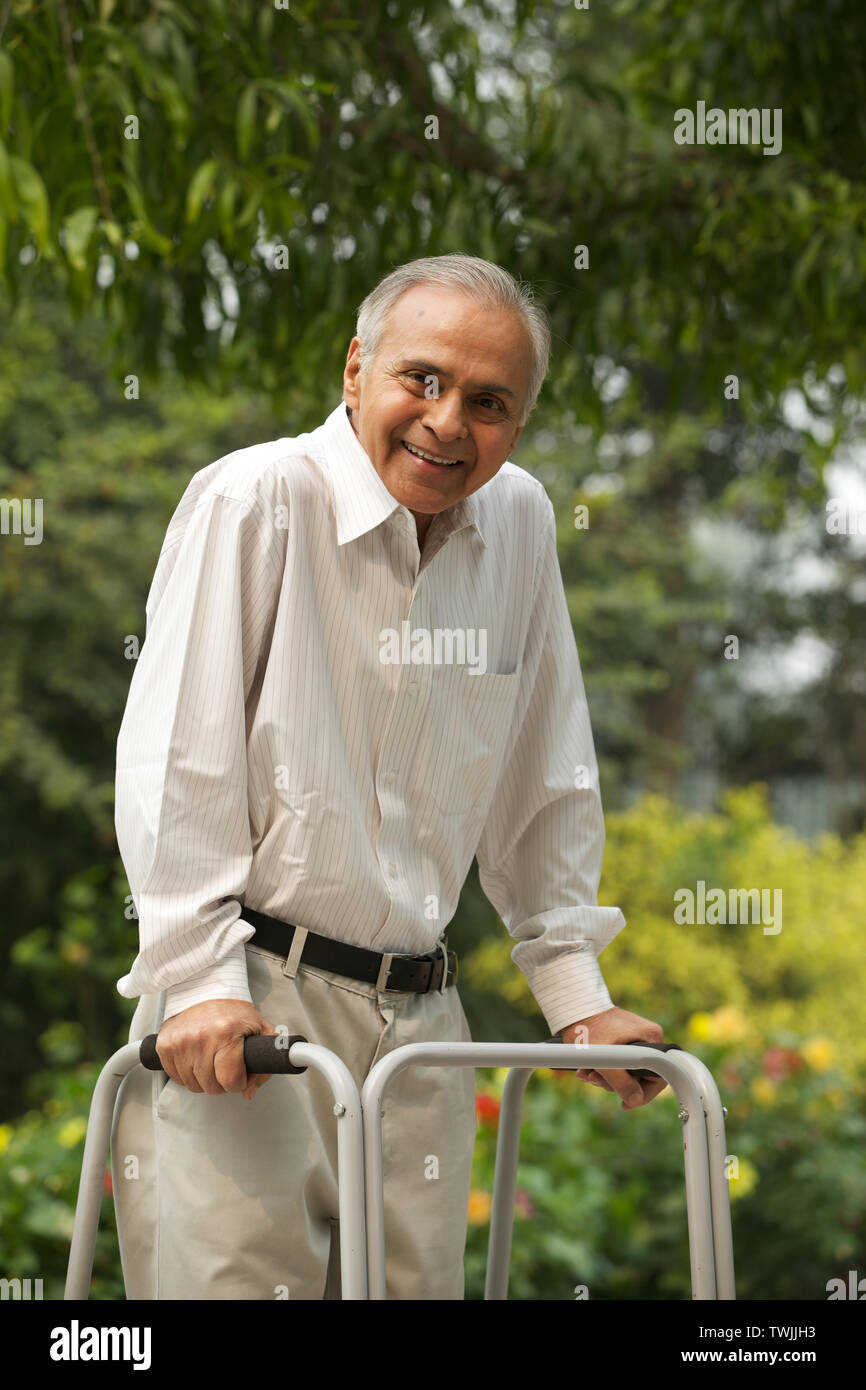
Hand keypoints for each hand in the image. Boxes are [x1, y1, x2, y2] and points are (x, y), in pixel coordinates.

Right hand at [155, 999, 278, 1099]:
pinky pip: (175, 1077)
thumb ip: (263, 1064)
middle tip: (224, 1064)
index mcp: (226, 1033)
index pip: (231, 1081)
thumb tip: (249, 1091)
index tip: (239, 1073)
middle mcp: (201, 1037)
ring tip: (209, 1058)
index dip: (239, 1082)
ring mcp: (180, 1042)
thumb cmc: (232, 1012)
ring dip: (203, 1078)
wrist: (205, 991)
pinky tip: (195, 1057)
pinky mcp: (164, 1045)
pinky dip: (186, 1073)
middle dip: (221, 1082)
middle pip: (212, 1087)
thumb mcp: (259, 1031)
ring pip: (193, 1085)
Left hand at [559, 1006, 667, 1110]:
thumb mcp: (603, 1059)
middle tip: (594, 1080)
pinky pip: (619, 1063)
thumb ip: (621, 1082)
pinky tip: (587, 1069)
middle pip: (640, 1076)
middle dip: (615, 1084)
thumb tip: (636, 1101)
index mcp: (652, 1037)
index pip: (659, 1076)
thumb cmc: (587, 1027)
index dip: (643, 1094)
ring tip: (585, 1073)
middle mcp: (648, 1038)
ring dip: (605, 1077)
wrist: (573, 1007)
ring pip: (627, 1071)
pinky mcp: (623, 1040)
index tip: (625, 1103)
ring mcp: (636, 1039)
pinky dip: (603, 1068)